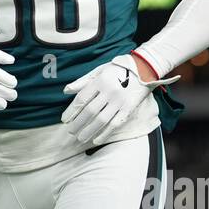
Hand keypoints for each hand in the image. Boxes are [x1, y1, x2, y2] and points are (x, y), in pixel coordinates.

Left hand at [61, 54, 178, 144]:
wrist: (144, 68)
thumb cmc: (118, 69)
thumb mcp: (99, 70)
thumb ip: (82, 81)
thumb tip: (65, 90)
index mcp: (100, 81)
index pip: (82, 99)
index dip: (72, 111)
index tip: (65, 119)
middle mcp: (109, 91)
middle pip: (90, 111)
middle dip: (78, 123)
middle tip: (71, 131)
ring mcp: (120, 101)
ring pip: (101, 120)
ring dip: (89, 130)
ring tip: (80, 138)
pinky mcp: (129, 108)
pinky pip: (115, 123)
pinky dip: (105, 133)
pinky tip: (97, 139)